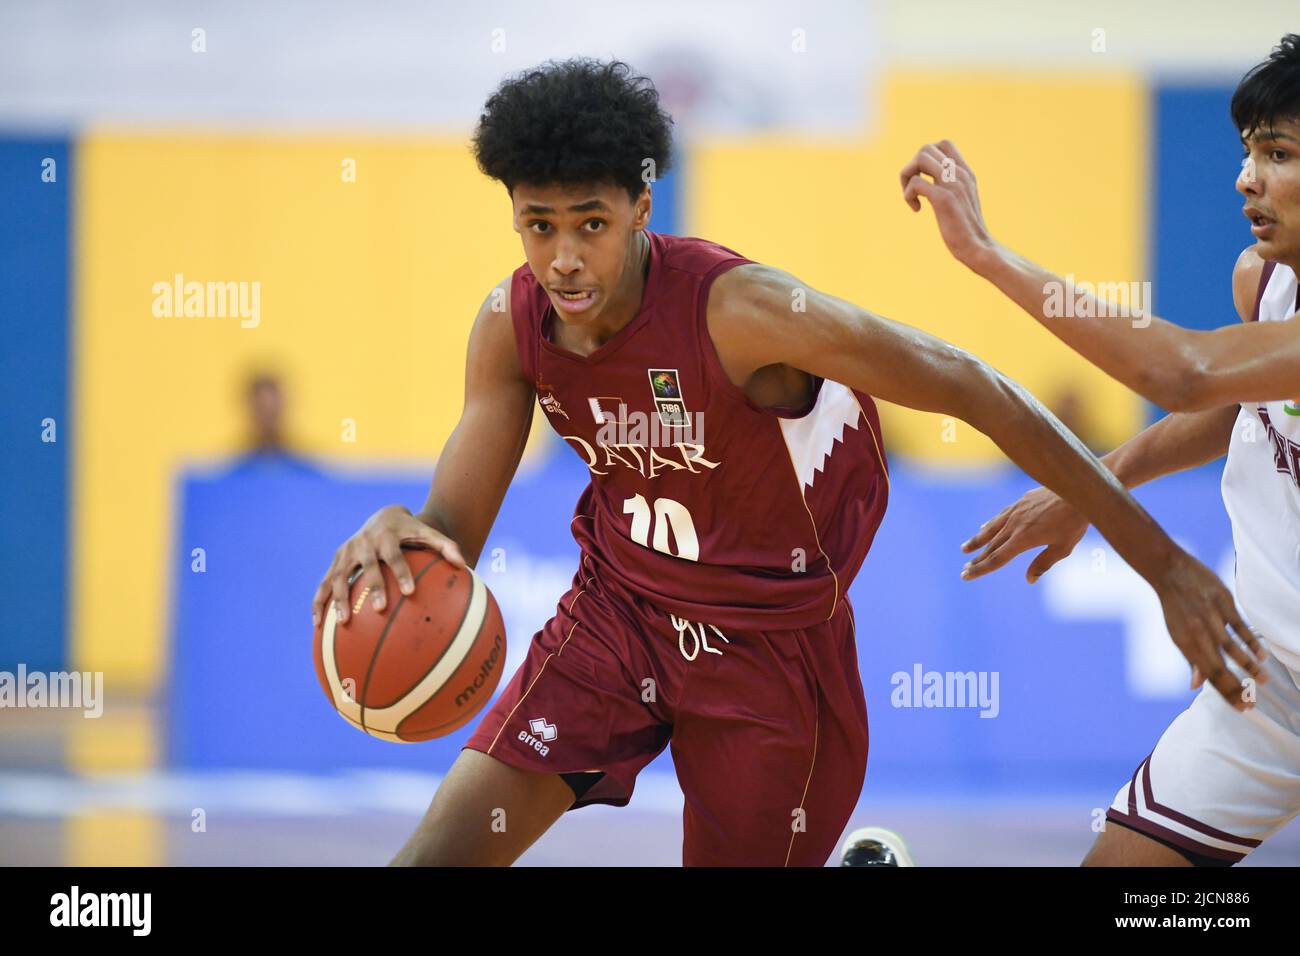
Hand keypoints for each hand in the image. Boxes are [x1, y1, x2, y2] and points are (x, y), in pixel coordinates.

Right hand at [311, 505, 465, 626]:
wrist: (385, 516)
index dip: (402, 572)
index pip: (395, 556)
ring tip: (343, 622)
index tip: (410, 592)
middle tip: (379, 610)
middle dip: (372, 587)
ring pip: (340, 576)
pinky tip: (317, 625)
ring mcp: (346, 552)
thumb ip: (446, 547)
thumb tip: (464, 564)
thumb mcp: (429, 534)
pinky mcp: (336, 561)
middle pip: (367, 567)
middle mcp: (363, 543)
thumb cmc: (412, 532)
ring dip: (339, 598)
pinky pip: (325, 583)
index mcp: (387, 537)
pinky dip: (319, 601)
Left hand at [899, 140, 996, 270]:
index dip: (926, 158)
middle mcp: (960, 174)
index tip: (925, 179)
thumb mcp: (960, 200)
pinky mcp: (944, 199)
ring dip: (906, 176)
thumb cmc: (966, 229)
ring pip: (920, 158)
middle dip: (911, 167)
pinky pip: (916, 183)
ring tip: (911, 197)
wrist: (978, 248)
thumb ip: (950, 186)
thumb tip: (930, 181)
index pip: (943, 144)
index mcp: (965, 172)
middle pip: (926, 148)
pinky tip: (917, 209)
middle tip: (913, 190)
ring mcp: (953, 184)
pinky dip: (908, 195)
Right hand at [961, 487, 1086, 581]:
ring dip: (977, 540)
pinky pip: (1000, 516)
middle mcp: (1014, 525)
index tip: (965, 576)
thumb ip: (1043, 563)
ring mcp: (1015, 511)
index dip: (980, 569)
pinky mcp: (1020, 502)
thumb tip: (1029, 579)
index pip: (996, 559)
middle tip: (964, 569)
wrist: (1077, 491)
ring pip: (990, 529)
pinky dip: (990, 524)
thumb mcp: (1062, 548)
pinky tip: (984, 527)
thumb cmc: (1074, 522)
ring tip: (965, 548)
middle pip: (990, 546)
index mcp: (1023, 539)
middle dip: (977, 560)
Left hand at [1152, 551, 1267, 711]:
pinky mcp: (1222, 603)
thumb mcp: (1177, 634)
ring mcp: (1212, 619)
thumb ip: (1190, 660)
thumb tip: (1194, 686)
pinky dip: (1252, 642)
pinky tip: (1262, 655)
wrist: (1169, 571)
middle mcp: (1199, 634)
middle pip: (1221, 667)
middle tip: (1253, 704)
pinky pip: (1240, 626)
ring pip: (1234, 649)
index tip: (1241, 708)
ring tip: (1263, 682)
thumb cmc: (1175, 606)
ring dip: (1249, 667)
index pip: (1208, 676)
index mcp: (1186, 644)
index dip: (1225, 693)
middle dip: (1238, 688)